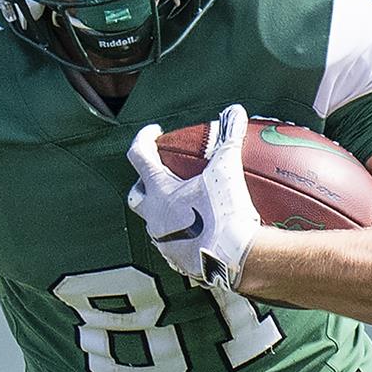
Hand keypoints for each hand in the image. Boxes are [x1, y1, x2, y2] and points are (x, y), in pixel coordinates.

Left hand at [127, 106, 261, 291]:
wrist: (233, 257)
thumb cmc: (224, 212)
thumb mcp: (226, 171)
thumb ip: (229, 139)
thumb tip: (234, 111)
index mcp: (159, 192)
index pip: (140, 157)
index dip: (144, 140)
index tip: (154, 132)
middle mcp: (154, 217)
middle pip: (137, 195)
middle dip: (143, 183)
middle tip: (159, 174)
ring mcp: (163, 241)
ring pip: (154, 222)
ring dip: (163, 210)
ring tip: (182, 203)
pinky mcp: (178, 260)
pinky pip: (173, 244)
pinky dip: (182, 234)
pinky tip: (198, 232)